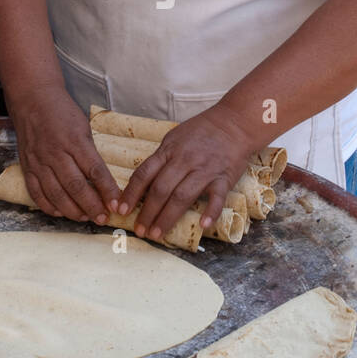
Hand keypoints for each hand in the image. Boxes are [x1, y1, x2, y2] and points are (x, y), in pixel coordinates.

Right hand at [8, 85, 120, 224]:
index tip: (116, 205)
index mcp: (74, 141)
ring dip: (72, 211)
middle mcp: (56, 153)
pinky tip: (60, 213)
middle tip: (103, 218)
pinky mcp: (27, 167)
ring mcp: (39, 161)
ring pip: (56, 194)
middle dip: (92, 206)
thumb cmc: (62, 113)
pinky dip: (48, 206)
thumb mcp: (83, 127)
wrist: (32, 100)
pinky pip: (36, 193)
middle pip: (76, 186)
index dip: (107, 191)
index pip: (95, 171)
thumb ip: (90, 153)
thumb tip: (104, 182)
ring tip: (85, 218)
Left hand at [117, 105, 253, 241]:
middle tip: (140, 230)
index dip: (131, 194)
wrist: (234, 123)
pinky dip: (210, 212)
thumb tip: (143, 181)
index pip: (144, 174)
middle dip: (147, 212)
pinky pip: (217, 197)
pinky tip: (202, 225)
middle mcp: (185, 160)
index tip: (121, 210)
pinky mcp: (224, 178)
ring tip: (157, 234)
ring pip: (182, 196)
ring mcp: (205, 170)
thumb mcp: (174, 138)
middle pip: (161, 189)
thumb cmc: (202, 131)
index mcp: (169, 150)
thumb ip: (161, 158)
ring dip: (168, 217)